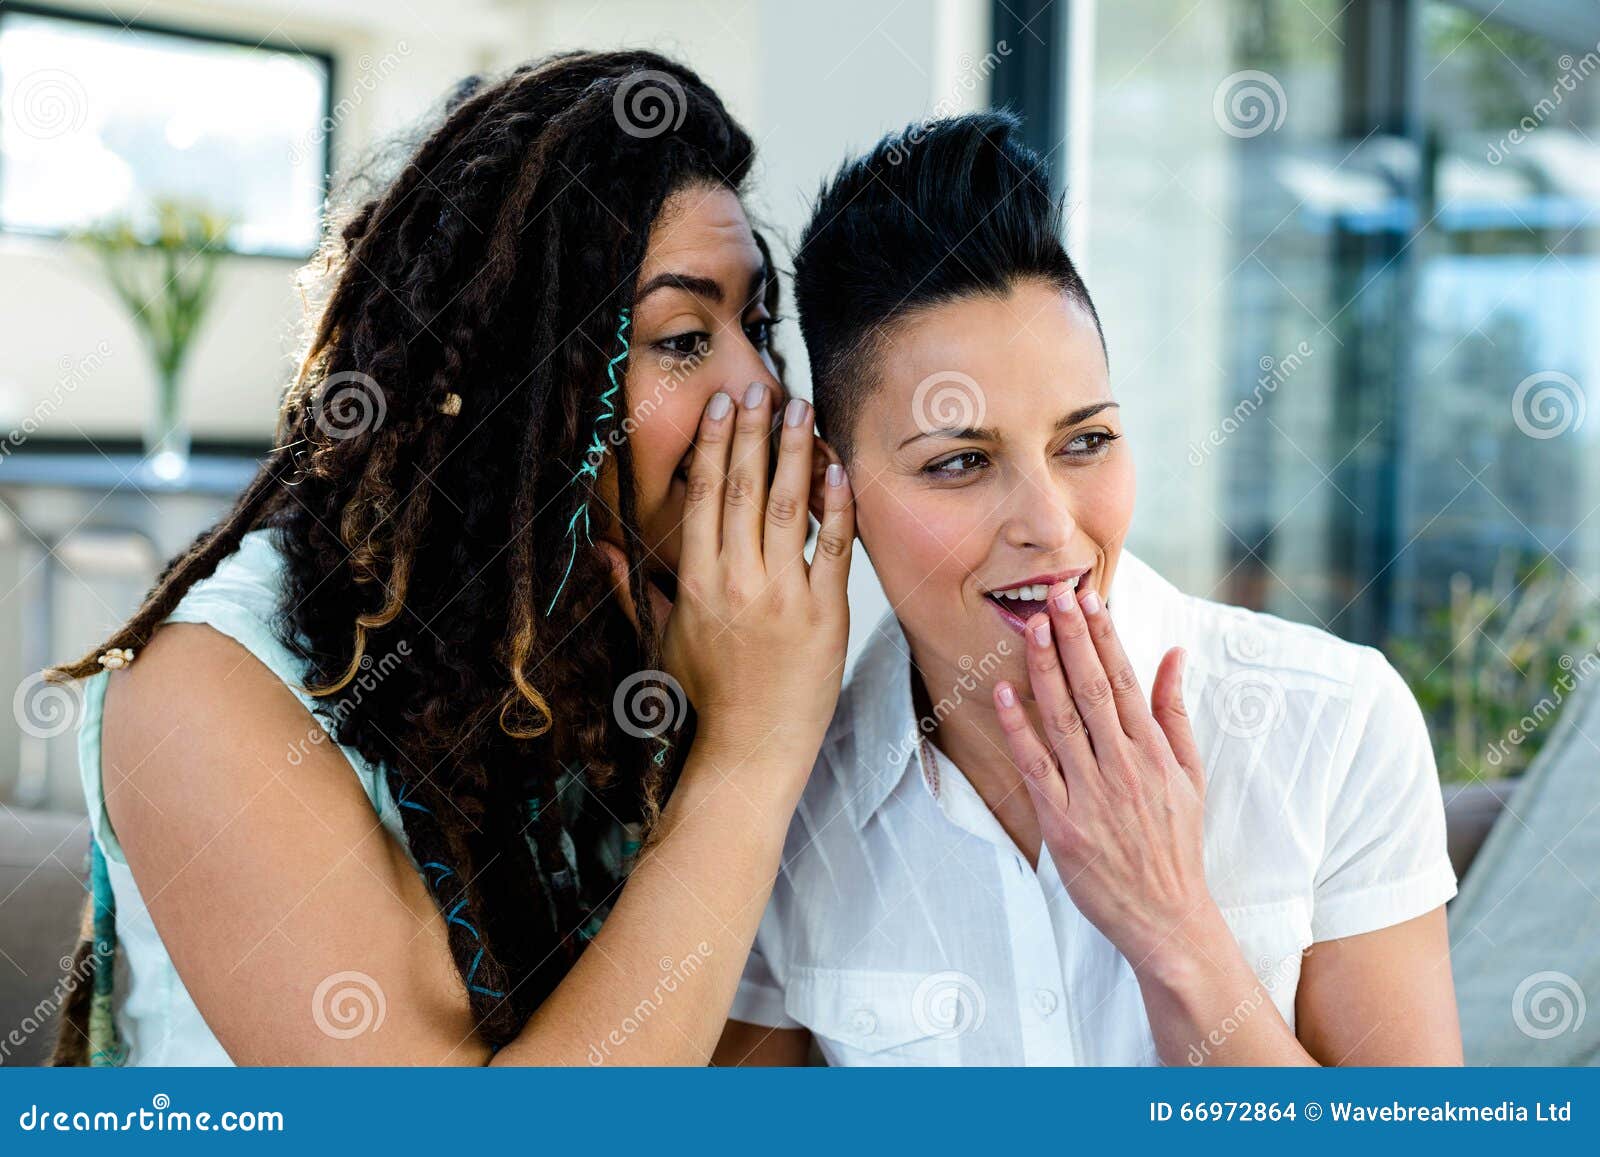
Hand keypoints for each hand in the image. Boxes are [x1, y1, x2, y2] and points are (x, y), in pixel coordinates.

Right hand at [610, 384, 853, 780]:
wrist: (751, 748)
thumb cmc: (704, 696)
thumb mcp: (660, 640)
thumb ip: (632, 589)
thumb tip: (602, 548)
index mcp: (696, 582)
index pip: (704, 496)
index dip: (714, 446)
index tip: (722, 407)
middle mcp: (738, 581)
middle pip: (744, 489)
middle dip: (753, 433)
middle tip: (762, 389)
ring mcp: (784, 596)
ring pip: (788, 508)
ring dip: (795, 453)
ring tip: (802, 410)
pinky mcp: (825, 615)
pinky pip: (834, 549)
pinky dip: (836, 507)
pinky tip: (836, 469)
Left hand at [992, 581, 1219, 975]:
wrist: (1167, 915)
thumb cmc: (1176, 843)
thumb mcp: (1190, 773)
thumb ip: (1175, 711)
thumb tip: (1174, 654)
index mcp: (1153, 751)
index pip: (1125, 680)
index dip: (1104, 637)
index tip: (1088, 599)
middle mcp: (1123, 765)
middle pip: (1093, 689)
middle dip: (1073, 637)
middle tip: (1055, 593)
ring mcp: (1091, 792)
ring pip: (1063, 718)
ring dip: (1046, 669)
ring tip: (1033, 627)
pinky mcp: (1063, 821)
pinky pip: (1035, 765)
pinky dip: (1019, 728)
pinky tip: (1005, 694)